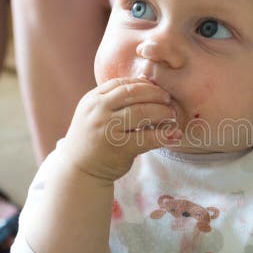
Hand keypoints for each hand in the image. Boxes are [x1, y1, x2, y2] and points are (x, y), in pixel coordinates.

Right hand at [60, 78, 180, 182]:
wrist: (79, 169)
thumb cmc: (94, 138)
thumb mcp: (96, 113)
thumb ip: (115, 100)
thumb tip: (149, 85)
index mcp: (93, 100)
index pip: (122, 83)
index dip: (144, 85)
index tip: (157, 90)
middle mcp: (98, 111)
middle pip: (134, 93)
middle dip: (156, 95)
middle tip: (169, 100)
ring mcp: (108, 129)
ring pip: (142, 112)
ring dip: (162, 113)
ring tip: (171, 116)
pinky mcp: (119, 148)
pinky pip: (146, 137)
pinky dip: (163, 135)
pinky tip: (173, 135)